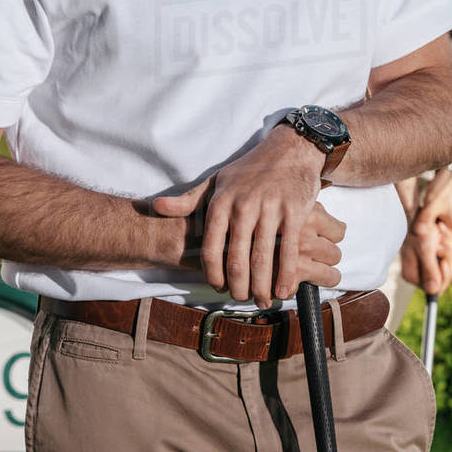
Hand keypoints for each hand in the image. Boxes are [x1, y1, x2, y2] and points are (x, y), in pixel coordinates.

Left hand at [153, 127, 341, 305]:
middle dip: (238, 287)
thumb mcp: (216, 180)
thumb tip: (156, 207)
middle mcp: (243, 206)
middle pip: (236, 260)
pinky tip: (282, 291)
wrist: (290, 150)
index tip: (218, 288)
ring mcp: (270, 209)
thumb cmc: (250, 169)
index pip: (210, 249)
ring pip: (262, 259)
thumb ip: (189, 200)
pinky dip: (285, 275)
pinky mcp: (294, 212)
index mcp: (221, 202)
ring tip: (262, 301)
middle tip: (241, 299)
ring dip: (261, 287)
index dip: (213, 275)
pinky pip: (287, 250)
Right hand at [400, 218, 451, 294]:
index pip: (434, 290)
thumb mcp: (424, 248)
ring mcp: (428, 264)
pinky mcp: (434, 255)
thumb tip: (433, 292)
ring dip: (448, 248)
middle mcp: (420, 272)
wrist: (418, 211)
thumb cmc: (418, 228)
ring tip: (440, 232)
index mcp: (413, 275)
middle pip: (444, 278)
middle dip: (446, 258)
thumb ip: (429, 270)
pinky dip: (448, 243)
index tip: (444, 261)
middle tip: (441, 242)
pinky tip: (441, 230)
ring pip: (448, 265)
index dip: (443, 277)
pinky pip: (449, 256)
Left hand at [415, 166, 451, 238]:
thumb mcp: (432, 204)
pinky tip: (440, 195)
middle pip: (440, 229)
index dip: (428, 225)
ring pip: (443, 220)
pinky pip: (448, 213)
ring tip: (436, 197)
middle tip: (429, 203)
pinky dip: (441, 206)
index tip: (426, 210)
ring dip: (436, 211)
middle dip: (432, 218)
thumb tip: (415, 234)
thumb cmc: (447, 185)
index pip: (437, 237)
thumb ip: (423, 221)